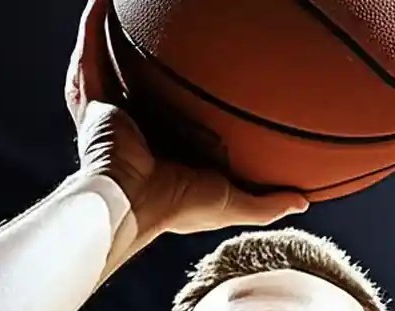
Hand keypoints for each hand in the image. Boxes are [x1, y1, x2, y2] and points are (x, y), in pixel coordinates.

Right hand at [64, 0, 307, 243]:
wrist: (132, 202)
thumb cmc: (178, 206)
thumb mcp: (234, 203)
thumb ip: (267, 203)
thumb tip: (304, 199)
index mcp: (166, 148)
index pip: (178, 115)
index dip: (187, 96)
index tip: (209, 75)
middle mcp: (137, 127)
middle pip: (145, 83)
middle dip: (150, 60)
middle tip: (165, 32)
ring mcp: (112, 113)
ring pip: (114, 65)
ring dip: (117, 37)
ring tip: (125, 4)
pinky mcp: (91, 103)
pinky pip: (90, 57)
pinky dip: (93, 29)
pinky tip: (104, 0)